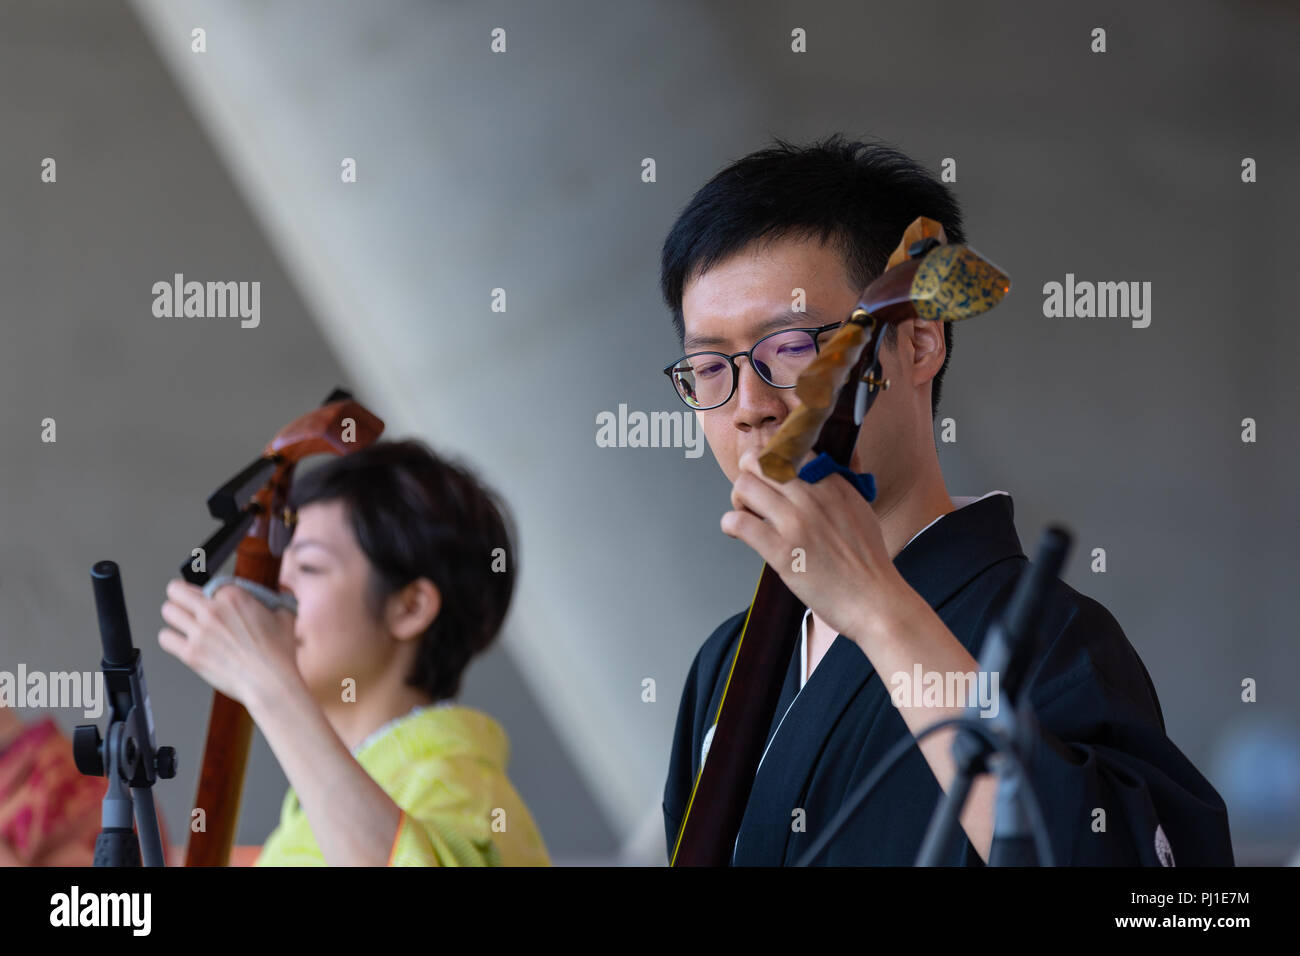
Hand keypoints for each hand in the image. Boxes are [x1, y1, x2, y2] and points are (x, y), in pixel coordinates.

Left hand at [158, 578, 300, 710]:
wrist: (271, 682)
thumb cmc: (279, 653)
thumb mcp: (286, 616)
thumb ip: (279, 598)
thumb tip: (281, 592)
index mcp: (234, 596)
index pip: (207, 584)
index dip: (209, 592)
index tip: (212, 599)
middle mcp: (212, 611)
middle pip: (176, 591)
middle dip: (180, 595)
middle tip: (184, 601)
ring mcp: (199, 632)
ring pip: (167, 611)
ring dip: (175, 615)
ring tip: (182, 621)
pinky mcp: (191, 654)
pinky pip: (165, 638)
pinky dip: (171, 638)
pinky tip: (180, 641)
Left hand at [720, 449, 906, 646]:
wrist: (874, 600)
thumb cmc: (868, 562)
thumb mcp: (858, 509)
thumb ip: (833, 489)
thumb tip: (810, 479)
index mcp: (831, 483)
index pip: (787, 449)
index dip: (770, 461)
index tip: (768, 477)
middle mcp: (812, 497)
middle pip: (759, 461)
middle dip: (748, 474)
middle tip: (751, 495)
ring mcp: (796, 523)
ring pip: (744, 486)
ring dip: (738, 499)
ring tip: (747, 515)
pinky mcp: (782, 551)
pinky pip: (739, 522)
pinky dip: (730, 524)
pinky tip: (736, 532)